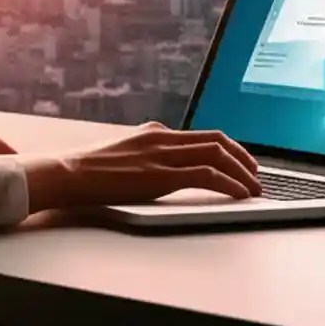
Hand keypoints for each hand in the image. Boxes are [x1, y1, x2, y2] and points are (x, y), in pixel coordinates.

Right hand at [21, 122, 260, 211]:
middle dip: (243, 158)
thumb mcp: (122, 151)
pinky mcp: (160, 175)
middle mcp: (162, 138)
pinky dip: (230, 183)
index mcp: (155, 132)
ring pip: (217, 155)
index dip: (229, 149)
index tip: (241, 162)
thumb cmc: (88, 169)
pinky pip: (206, 175)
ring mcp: (162, 155)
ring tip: (254, 189)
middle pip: (217, 140)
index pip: (203, 135)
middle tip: (255, 175)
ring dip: (242, 173)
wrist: (68, 173)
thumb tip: (160, 156)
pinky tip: (240, 194)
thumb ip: (145, 151)